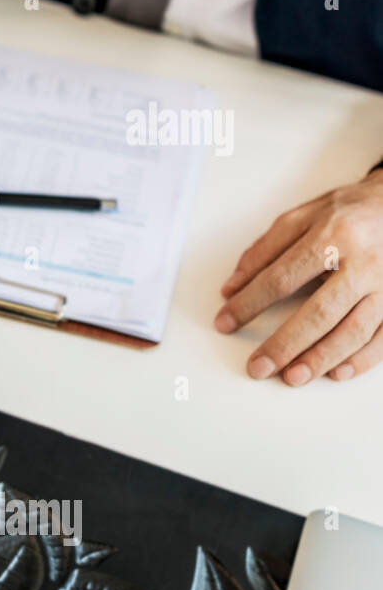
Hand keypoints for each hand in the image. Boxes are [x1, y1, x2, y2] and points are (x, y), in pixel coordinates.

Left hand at [214, 170, 382, 384]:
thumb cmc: (349, 212)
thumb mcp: (301, 217)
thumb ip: (264, 251)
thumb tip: (231, 288)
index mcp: (333, 236)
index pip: (281, 278)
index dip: (249, 304)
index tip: (225, 322)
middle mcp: (364, 262)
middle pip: (320, 312)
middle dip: (285, 344)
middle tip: (258, 367)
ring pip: (354, 330)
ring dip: (321, 358)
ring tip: (292, 377)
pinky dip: (362, 359)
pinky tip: (337, 372)